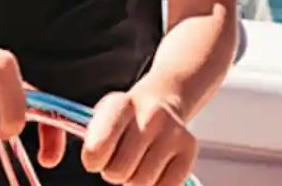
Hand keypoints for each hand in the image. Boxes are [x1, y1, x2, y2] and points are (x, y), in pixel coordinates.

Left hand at [79, 90, 197, 185]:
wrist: (160, 104)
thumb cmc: (124, 119)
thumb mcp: (101, 117)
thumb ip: (92, 138)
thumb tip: (93, 161)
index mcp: (121, 105)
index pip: (96, 149)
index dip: (93, 162)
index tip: (95, 160)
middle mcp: (151, 116)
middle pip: (119, 171)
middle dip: (113, 172)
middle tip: (118, 162)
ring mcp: (173, 132)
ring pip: (141, 182)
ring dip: (134, 180)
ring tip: (136, 164)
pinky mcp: (189, 149)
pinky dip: (155, 185)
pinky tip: (153, 170)